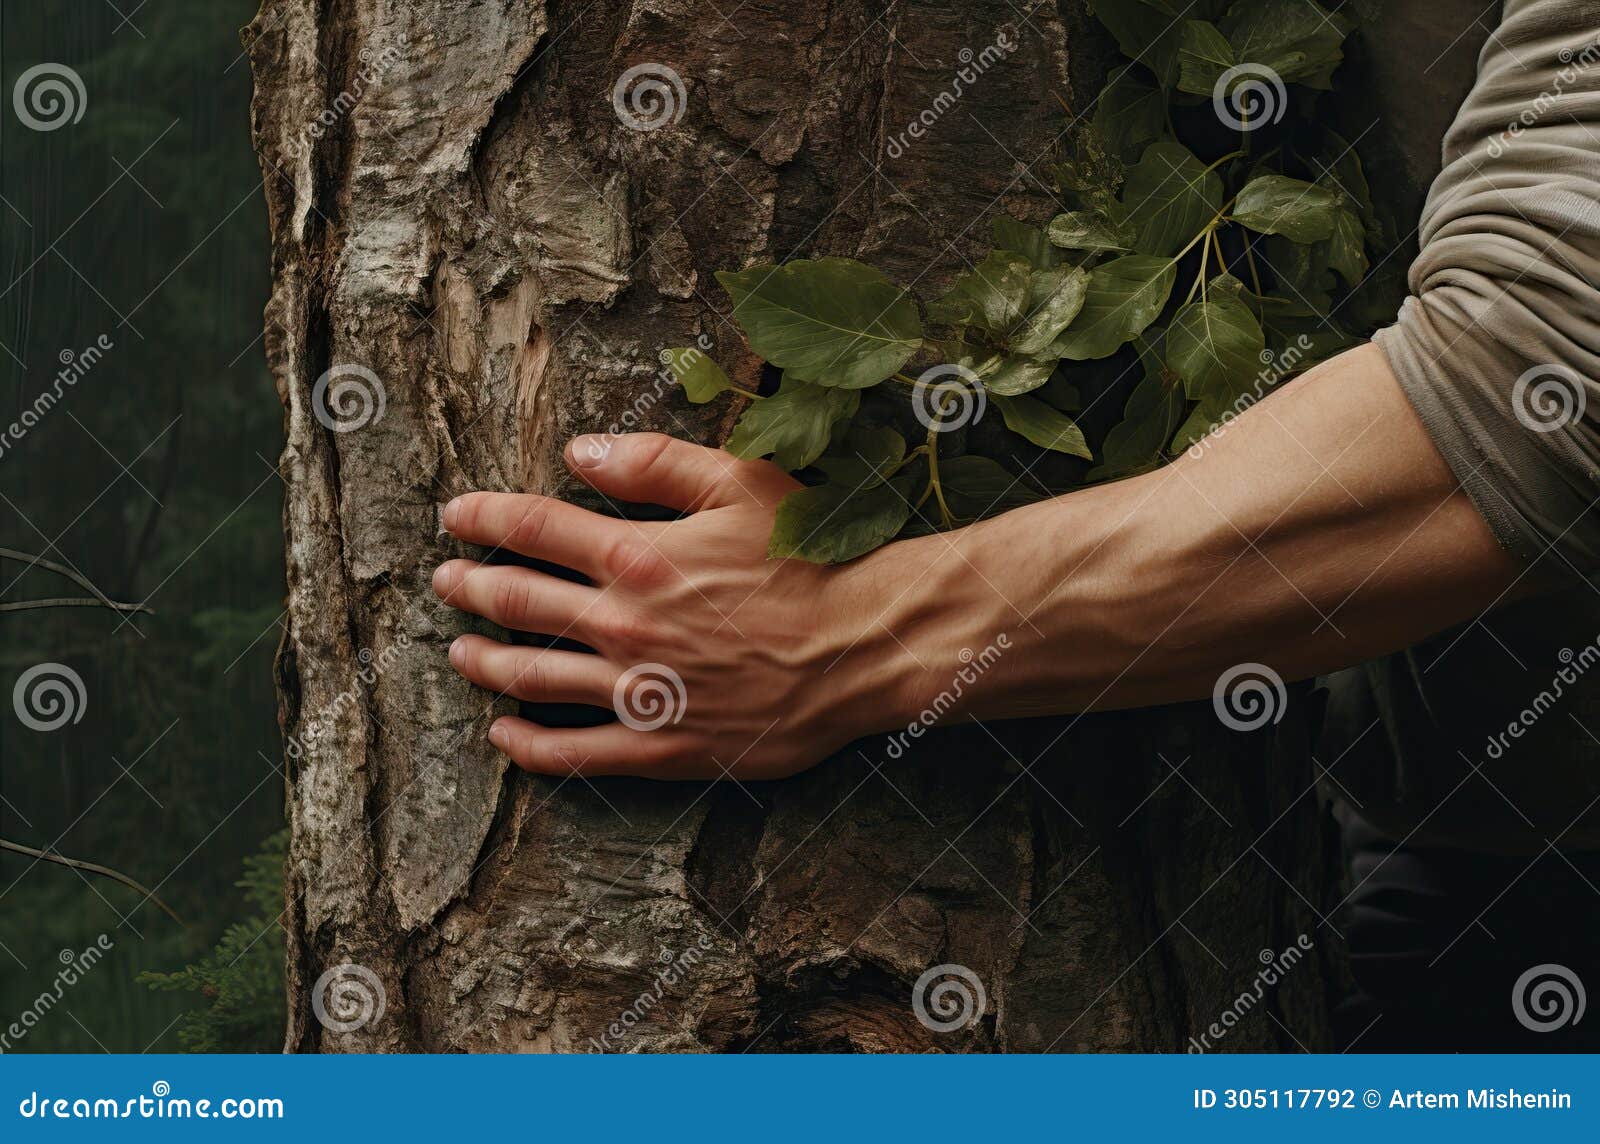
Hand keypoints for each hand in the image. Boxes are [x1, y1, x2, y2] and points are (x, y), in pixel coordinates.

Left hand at [432, 433, 916, 779]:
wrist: (860, 648)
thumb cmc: (808, 561)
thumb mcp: (742, 485)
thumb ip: (655, 463)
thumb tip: (578, 452)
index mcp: (638, 555)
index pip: (533, 529)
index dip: (484, 519)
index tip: (456, 516)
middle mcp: (624, 623)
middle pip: (518, 601)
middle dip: (470, 587)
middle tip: (446, 581)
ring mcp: (637, 689)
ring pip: (531, 677)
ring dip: (484, 662)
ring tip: (460, 652)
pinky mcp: (660, 744)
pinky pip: (574, 752)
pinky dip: (529, 746)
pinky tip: (505, 735)